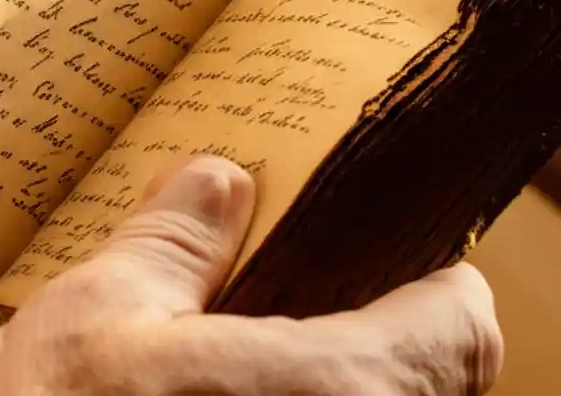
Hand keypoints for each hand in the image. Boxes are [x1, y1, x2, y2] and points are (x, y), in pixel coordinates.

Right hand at [0, 157, 502, 394]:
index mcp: (343, 391)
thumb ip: (173, 245)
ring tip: (229, 362)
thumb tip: (217, 185)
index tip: (378, 261)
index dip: (428, 282)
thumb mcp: (98, 318)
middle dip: (360, 337)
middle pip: (423, 386)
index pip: (463, 327)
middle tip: (280, 302)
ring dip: (313, 387)